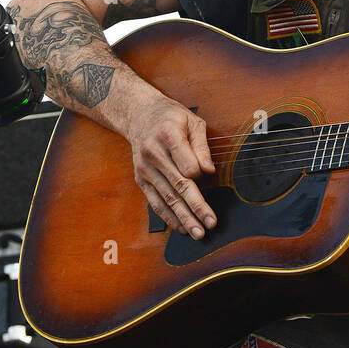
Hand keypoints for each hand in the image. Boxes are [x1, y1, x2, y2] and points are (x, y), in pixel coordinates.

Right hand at [124, 94, 216, 237]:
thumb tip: (209, 171)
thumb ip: (202, 146)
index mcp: (168, 135)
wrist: (138, 115)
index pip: (186, 163)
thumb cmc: (170, 117)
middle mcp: (153, 154)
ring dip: (183, 218)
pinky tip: (181, 227)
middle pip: (178, 186)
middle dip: (196, 207)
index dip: (198, 174)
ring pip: (167, 198)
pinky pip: (155, 202)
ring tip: (197, 232)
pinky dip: (169, 217)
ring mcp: (144, 169)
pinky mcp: (141, 179)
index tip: (207, 176)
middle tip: (210, 224)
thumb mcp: (192, 120)